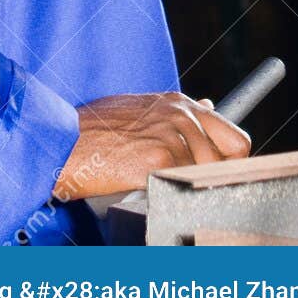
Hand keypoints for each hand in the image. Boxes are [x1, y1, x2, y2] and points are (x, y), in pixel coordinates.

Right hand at [50, 91, 250, 200]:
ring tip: (160, 184)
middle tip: (190, 185)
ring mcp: (173, 135)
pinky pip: (187, 186)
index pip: (234, 137)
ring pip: (209, 176)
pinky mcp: (161, 159)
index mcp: (178, 103)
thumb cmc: (94, 129)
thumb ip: (175, 112)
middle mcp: (180, 114)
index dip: (228, 161)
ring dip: (189, 187)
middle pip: (233, 157)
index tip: (216, 173)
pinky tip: (153, 190)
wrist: (64, 141)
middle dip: (216, 176)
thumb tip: (210, 108)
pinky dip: (174, 194)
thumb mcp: (139, 108)